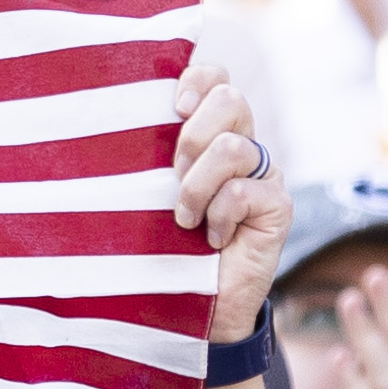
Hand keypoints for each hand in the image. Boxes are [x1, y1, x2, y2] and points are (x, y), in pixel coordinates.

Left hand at [170, 64, 288, 345]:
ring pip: (235, 146)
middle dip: (192, 137)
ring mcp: (264, 177)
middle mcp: (242, 147)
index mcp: (211, 134)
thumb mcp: (147, 195)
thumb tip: (109, 122)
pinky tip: (212, 239)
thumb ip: (146, 158)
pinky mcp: (277, 208)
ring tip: (184, 218)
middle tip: (173, 177)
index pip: (215, 79)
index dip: (197, 79)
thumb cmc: (163, 248)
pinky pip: (246, 191)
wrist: (193, 309)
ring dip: (198, 184)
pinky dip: (220, 215)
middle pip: (230, 99)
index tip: (172, 108)